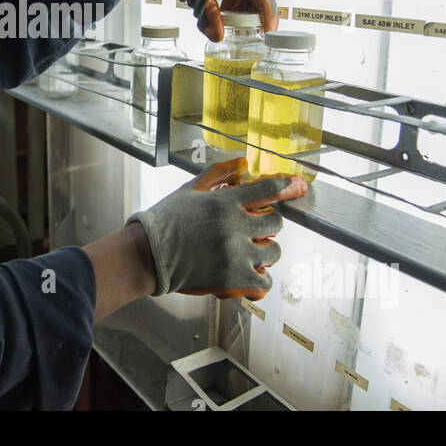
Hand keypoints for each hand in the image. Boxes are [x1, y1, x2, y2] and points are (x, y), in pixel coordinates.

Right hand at [125, 158, 307, 300]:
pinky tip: (249, 274)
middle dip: (267, 224)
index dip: (287, 186)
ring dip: (264, 251)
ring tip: (247, 252)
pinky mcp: (233, 280)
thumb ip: (219, 175)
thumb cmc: (166, 221)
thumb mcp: (190, 190)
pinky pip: (265, 282)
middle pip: (276, 223)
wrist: (147, 257)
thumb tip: (244, 163)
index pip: (269, 189)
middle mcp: (234, 227)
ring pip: (274, 252)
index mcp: (224, 201)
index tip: (298, 186)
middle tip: (252, 229)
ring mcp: (235, 255)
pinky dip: (260, 279)